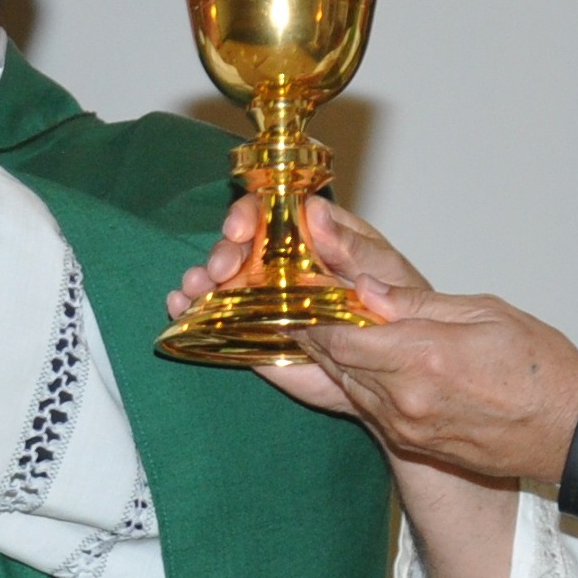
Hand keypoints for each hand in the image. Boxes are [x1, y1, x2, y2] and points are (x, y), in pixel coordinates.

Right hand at [170, 194, 433, 416]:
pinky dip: (193, 310)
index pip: (272, 209)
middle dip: (223, 251)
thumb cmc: (397, 307)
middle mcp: (281, 261)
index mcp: (314, 234)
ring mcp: (264, 298)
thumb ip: (351, 247)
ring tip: (194, 288)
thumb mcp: (385, 271)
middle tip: (219, 269)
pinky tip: (180, 305)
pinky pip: (220, 319)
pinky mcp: (254, 333)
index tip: (241, 229)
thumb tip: (314, 212)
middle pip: (240, 245)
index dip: (250, 213)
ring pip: (223, 280)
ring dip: (201, 278)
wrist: (397, 367)